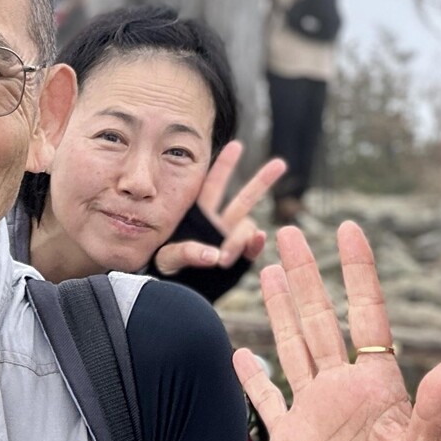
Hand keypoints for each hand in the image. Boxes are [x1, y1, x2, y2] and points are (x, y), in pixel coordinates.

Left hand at [152, 141, 285, 274]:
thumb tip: (214, 255)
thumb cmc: (160, 272)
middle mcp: (217, 225)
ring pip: (248, 228)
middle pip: (244, 198)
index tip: (237, 145)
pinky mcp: (238, 260)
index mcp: (197, 215)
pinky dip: (257, 245)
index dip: (225, 165)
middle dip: (262, 180)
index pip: (212, 184)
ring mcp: (229, 241)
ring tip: (224, 259)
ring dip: (240, 239)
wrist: (171, 295)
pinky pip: (253, 248)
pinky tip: (259, 242)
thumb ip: (186, 253)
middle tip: (280, 164)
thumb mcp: (165, 259)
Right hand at [234, 221, 440, 440]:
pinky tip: (240, 351)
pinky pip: (266, 402)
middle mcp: (344, 388)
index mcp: (379, 384)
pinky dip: (252, 378)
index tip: (349, 230)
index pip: (366, 314)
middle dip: (305, 275)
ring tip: (269, 269)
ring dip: (279, 309)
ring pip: (291, 346)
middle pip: (320, 318)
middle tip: (288, 231)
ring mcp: (315, 413)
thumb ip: (434, 410)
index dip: (357, 271)